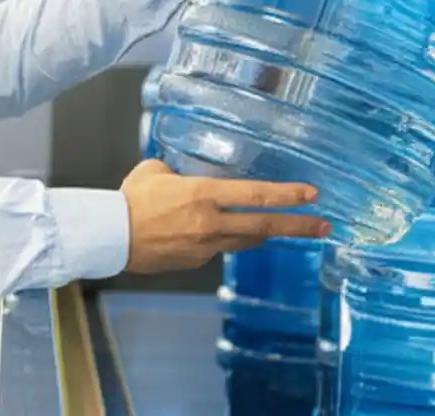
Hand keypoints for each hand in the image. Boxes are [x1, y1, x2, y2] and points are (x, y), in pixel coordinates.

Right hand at [120, 159, 329, 274]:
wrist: (110, 236)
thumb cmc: (129, 200)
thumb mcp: (155, 171)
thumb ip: (178, 171)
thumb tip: (184, 172)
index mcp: (203, 195)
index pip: (256, 196)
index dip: (287, 195)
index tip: (311, 194)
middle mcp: (210, 223)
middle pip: (264, 226)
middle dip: (298, 226)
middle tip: (324, 226)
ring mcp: (205, 246)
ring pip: (245, 240)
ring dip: (264, 234)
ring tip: (279, 228)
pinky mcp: (195, 262)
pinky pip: (217, 248)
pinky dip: (221, 239)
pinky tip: (209, 232)